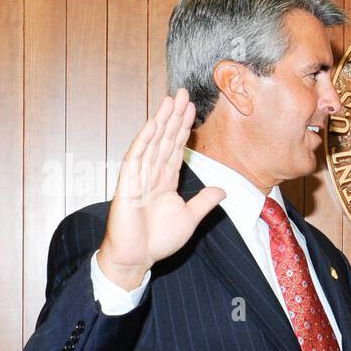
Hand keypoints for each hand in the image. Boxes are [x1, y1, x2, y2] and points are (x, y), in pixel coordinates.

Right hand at [97, 88, 225, 289]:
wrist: (137, 258)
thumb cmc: (158, 241)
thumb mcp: (190, 218)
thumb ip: (204, 202)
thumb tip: (222, 190)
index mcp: (165, 181)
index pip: (176, 148)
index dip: (183, 128)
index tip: (192, 109)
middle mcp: (151, 174)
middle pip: (164, 139)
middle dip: (173, 116)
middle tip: (182, 93)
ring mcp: (138, 177)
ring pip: (152, 142)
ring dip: (161, 121)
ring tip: (170, 99)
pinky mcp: (127, 184)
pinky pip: (136, 158)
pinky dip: (145, 140)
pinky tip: (153, 124)